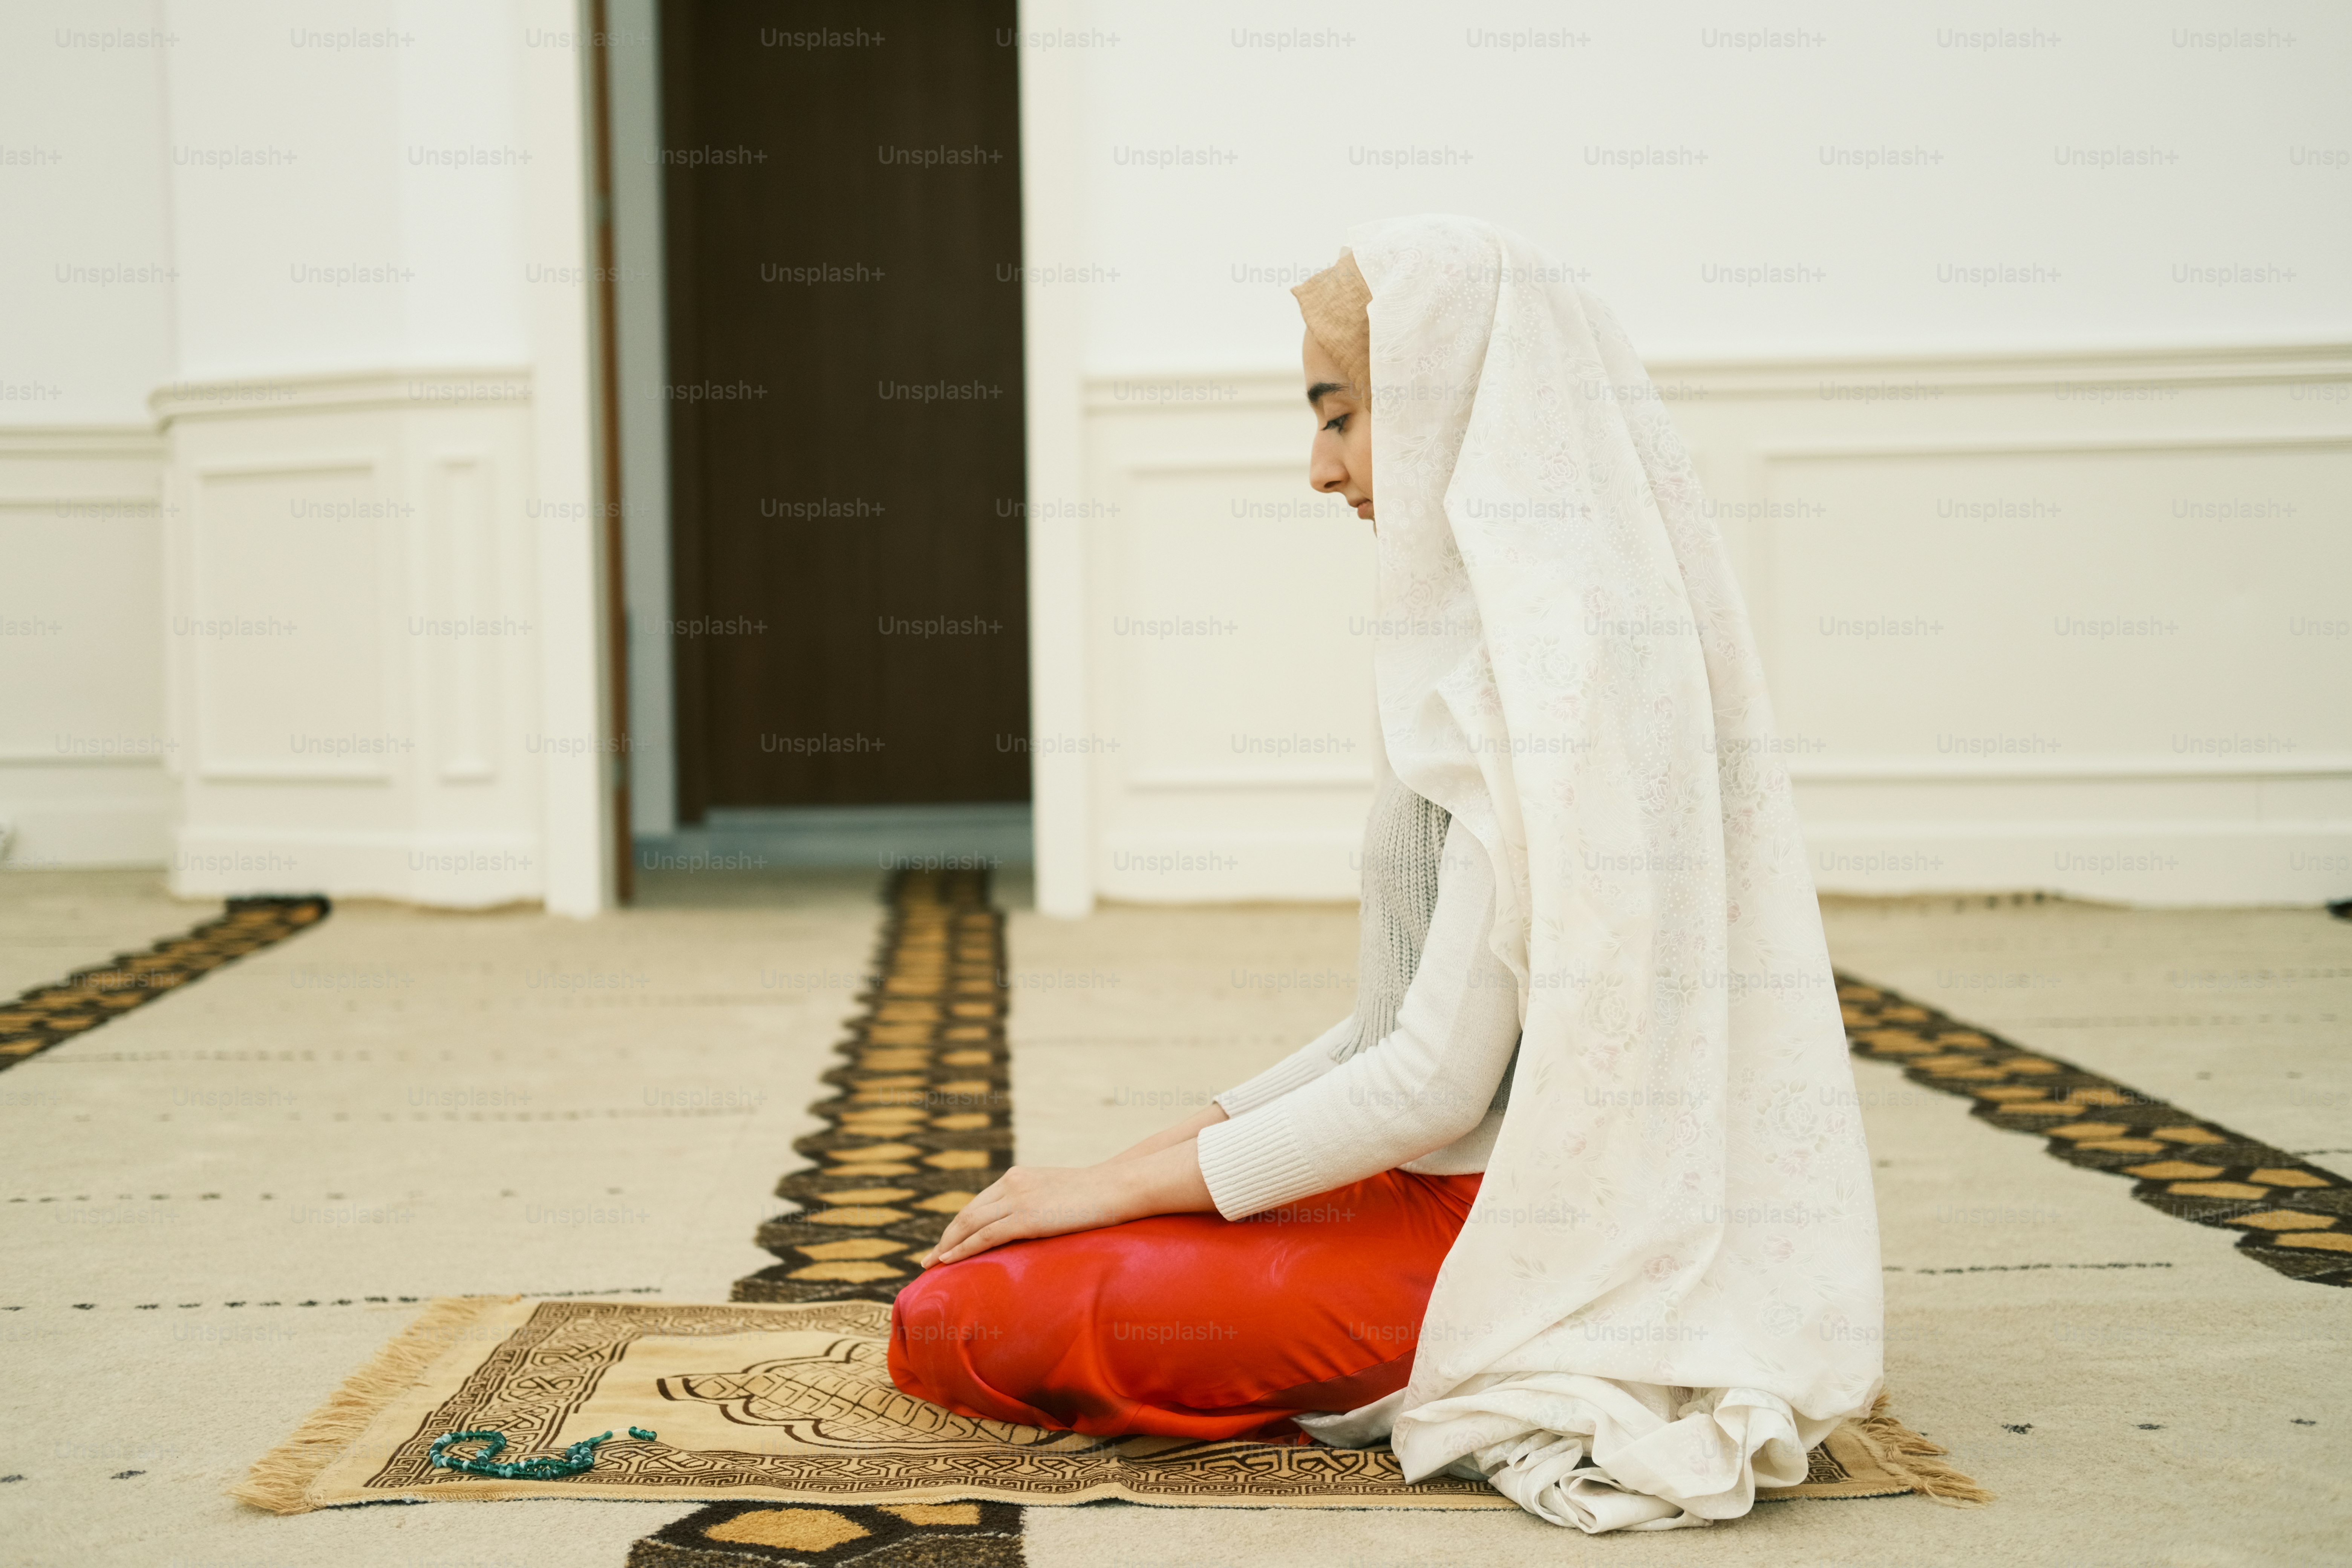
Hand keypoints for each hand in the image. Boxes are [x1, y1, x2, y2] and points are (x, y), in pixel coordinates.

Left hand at [925, 1164, 1139, 1266]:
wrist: (1117, 1188)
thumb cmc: (1096, 1196)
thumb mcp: (1057, 1194)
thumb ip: (1038, 1203)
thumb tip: (1033, 1225)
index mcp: (1017, 1176)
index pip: (978, 1203)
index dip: (958, 1224)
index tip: (946, 1241)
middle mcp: (1012, 1183)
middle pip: (967, 1212)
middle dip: (946, 1236)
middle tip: (930, 1258)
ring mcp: (1017, 1199)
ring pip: (969, 1224)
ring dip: (947, 1245)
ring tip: (932, 1264)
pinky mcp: (1026, 1217)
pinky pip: (984, 1236)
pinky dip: (962, 1249)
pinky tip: (949, 1260)